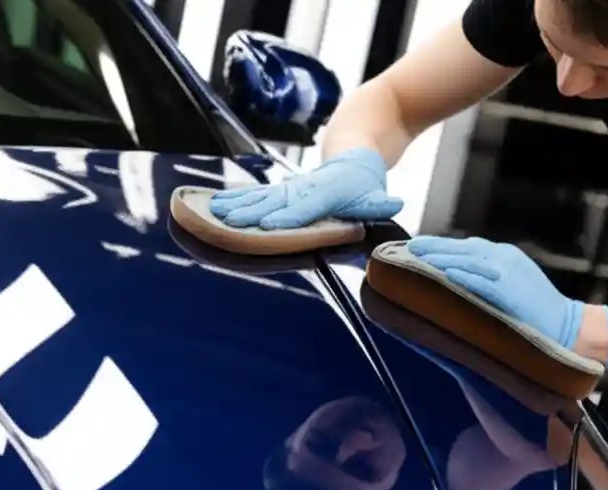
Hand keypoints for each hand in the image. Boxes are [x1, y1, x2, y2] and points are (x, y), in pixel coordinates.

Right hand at [210, 147, 403, 229]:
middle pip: (274, 202)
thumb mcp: (375, 194)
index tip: (269, 224)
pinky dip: (234, 199)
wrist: (353, 146)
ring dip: (236, 205)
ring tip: (214, 212)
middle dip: (251, 212)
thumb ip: (379, 202)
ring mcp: (289, 188)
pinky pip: (255, 195)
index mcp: (326, 192)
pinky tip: (213, 205)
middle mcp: (303, 189)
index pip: (305, 207)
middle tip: (230, 221)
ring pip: (259, 197)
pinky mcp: (280, 189)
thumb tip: (394, 202)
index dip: (288, 216)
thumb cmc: (363, 181)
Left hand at [406, 236, 584, 348]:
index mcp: (503, 254)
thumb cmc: (533, 311)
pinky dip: (463, 276)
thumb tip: (448, 275)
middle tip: (406, 249)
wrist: (566, 328)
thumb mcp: (508, 284)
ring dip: (440, 258)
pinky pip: (482, 281)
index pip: (464, 245)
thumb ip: (482, 276)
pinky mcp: (511, 292)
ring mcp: (508, 273)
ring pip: (468, 259)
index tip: (413, 247)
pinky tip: (444, 274)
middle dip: (432, 247)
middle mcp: (504, 258)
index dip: (438, 245)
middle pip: (461, 247)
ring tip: (414, 258)